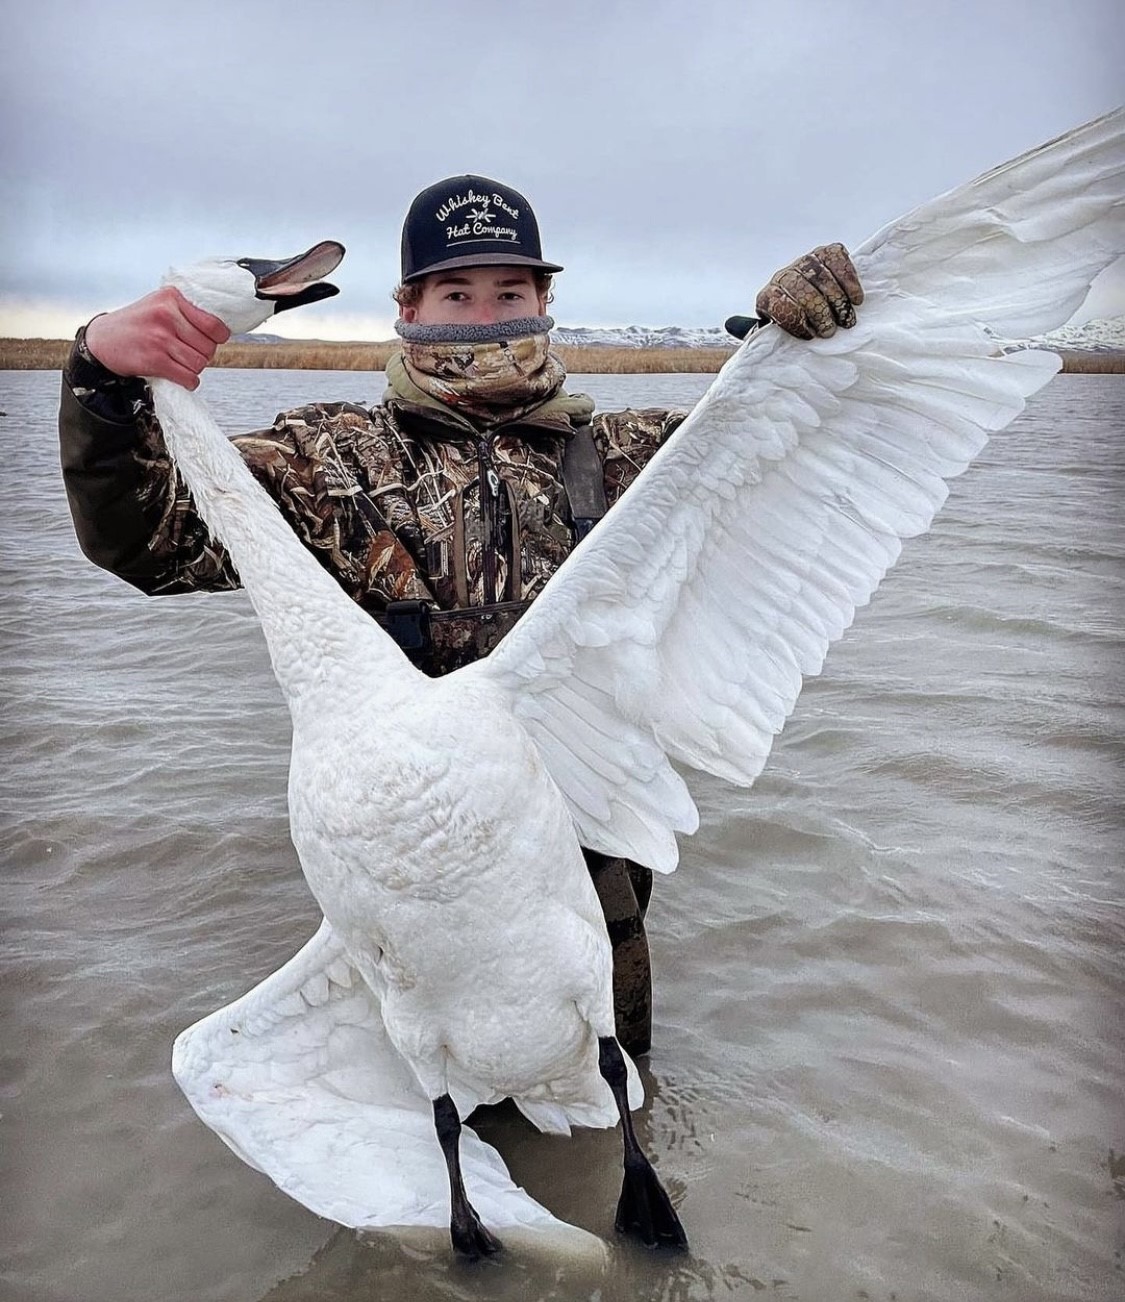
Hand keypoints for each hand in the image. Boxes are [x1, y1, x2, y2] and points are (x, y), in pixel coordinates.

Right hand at [83, 287, 230, 389]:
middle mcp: (166, 315)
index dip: (218, 338)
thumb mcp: (159, 304)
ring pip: (200, 363)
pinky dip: (188, 381)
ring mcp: (160, 338)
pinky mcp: (154, 360)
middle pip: (209, 347)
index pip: (214, 325)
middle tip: (188, 352)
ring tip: (181, 362)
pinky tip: (179, 376)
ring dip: (194, 368)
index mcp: (172, 298)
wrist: (102, 339)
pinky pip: (188, 377)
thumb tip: (221, 329)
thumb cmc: (137, 323)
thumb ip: (186, 310)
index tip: (210, 340)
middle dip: (204, 354)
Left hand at [746, 243, 864, 340]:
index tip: (809, 336)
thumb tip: (731, 324)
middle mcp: (784, 275)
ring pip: (820, 275)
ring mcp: (805, 261)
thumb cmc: (793, 327)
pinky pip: (837, 259)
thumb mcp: (773, 334)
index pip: (777, 302)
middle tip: (830, 331)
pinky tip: (856, 298)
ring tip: (846, 320)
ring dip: (837, 300)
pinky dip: (848, 279)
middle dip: (818, 311)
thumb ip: (756, 331)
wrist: (810, 307)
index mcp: (768, 296)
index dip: (795, 320)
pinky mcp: (826, 252)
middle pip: (801, 288)